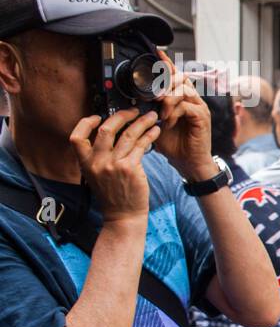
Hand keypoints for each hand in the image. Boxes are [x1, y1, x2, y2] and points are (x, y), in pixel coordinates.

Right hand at [69, 108, 160, 222]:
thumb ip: (98, 157)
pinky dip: (149, 135)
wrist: (123, 216)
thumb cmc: (113, 195)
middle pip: (105, 129)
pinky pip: (140, 145)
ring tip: (152, 116)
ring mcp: (113, 165)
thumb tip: (108, 134)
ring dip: (141, 122)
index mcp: (85, 163)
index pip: (76, 137)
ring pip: (128, 135)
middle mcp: (97, 163)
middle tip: (133, 110)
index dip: (85, 124)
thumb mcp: (96, 176)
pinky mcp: (130, 169)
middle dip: (121, 115)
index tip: (97, 116)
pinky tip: (155, 131)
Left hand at [150, 48, 216, 181]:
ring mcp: (199, 108)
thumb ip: (150, 110)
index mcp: (182, 99)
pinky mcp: (202, 117)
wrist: (189, 164)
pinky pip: (186, 106)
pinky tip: (168, 121)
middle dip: (165, 82)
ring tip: (160, 111)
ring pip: (183, 90)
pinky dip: (174, 112)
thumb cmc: (175, 145)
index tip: (156, 53)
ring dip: (167, 98)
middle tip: (153, 93)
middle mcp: (193, 100)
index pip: (175, 76)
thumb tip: (135, 99)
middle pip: (180, 78)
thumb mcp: (156, 124)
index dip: (167, 64)